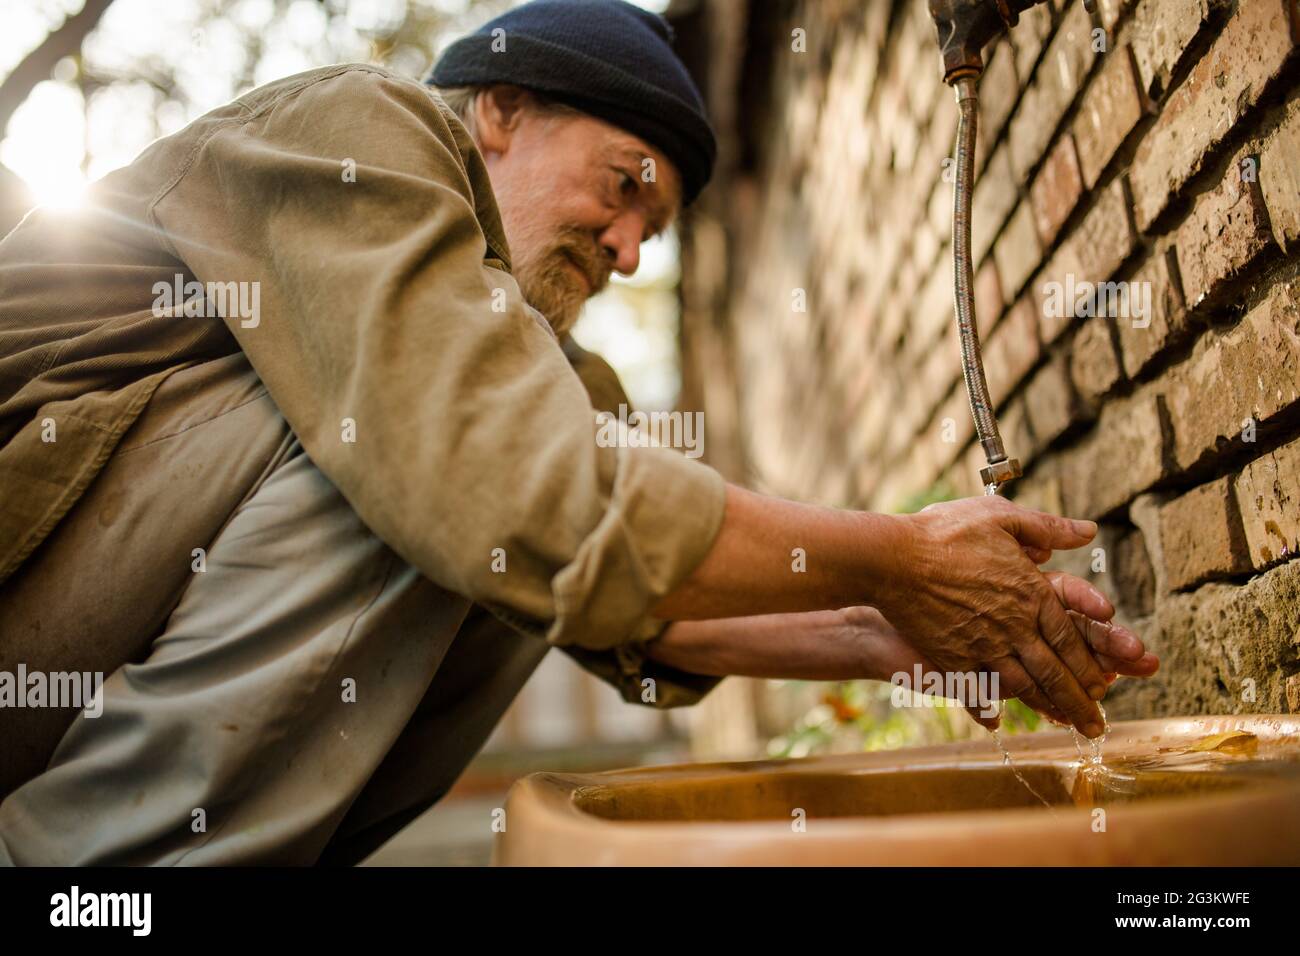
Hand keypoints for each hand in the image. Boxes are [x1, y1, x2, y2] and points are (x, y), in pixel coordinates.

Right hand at [873, 496, 1119, 736]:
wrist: (890, 560)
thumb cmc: (943, 534)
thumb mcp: (998, 517)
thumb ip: (1046, 527)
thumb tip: (1088, 530)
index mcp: (1030, 593)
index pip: (1072, 636)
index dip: (1092, 664)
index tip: (1107, 685)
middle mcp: (1013, 626)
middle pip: (1055, 671)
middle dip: (1080, 701)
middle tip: (1096, 724)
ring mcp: (982, 646)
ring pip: (1024, 685)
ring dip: (1048, 708)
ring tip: (1066, 726)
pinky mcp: (952, 658)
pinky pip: (976, 689)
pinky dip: (987, 706)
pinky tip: (996, 719)